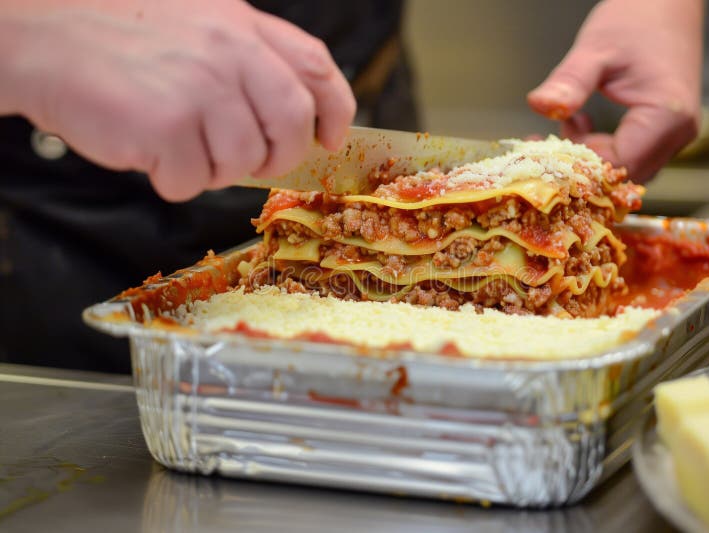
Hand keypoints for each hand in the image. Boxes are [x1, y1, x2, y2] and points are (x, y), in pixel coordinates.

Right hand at [0, 0, 355, 200]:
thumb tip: (293, 118)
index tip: (330, 138)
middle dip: (278, 157)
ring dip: (211, 169)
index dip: (336, 109)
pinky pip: (192, 183)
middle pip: (291, 125)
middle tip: (252, 163)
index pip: (314, 68)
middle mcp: (229, 53)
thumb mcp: (196, 22)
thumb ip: (245, 59)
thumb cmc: (115, 35)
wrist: (39, 35)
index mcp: (241, 26)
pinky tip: (146, 150)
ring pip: (241, 162)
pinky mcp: (168, 127)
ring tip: (174, 143)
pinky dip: (171, 181)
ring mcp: (200, 89)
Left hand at [527, 0, 702, 181]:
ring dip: (591, 155)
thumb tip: (539, 106)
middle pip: (624, 174)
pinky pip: (632, 155)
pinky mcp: (666, 130)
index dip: (579, 164)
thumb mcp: (595, 50)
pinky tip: (581, 122)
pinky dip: (602, 147)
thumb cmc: (636, 18)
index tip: (545, 149)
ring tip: (566, 124)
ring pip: (627, 169)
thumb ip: (569, 83)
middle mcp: (679, 133)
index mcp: (667, 116)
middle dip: (582, 164)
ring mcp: (676, 134)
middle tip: (544, 144)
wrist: (667, 0)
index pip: (618, 164)